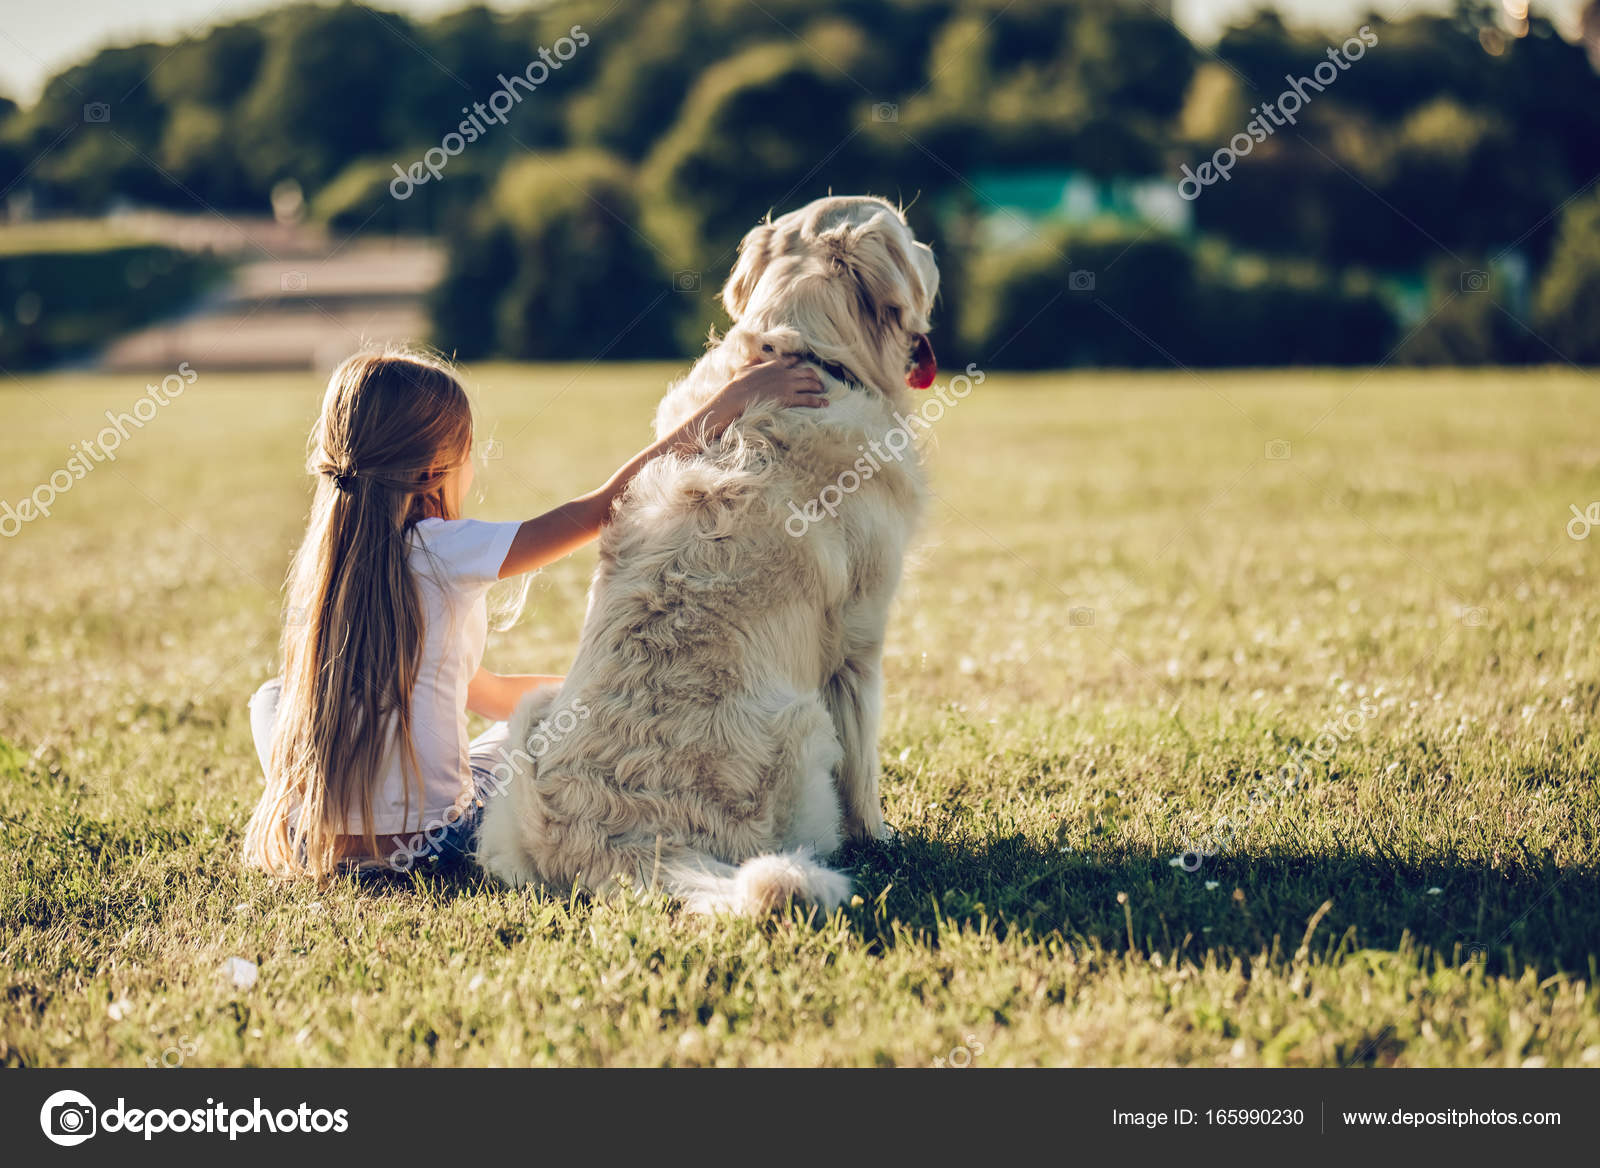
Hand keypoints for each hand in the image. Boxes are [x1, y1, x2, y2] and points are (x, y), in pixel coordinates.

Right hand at [697, 354, 826, 437]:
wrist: (739, 396)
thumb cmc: (739, 383)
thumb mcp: (745, 367)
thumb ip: (753, 362)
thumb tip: (754, 358)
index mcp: (775, 364)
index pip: (793, 360)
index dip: (800, 362)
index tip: (804, 365)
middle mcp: (785, 373)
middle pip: (807, 372)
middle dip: (815, 376)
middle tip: (818, 382)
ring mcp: (789, 385)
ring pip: (811, 383)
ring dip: (819, 387)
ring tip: (823, 391)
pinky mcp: (790, 398)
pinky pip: (809, 398)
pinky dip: (819, 401)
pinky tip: (825, 403)